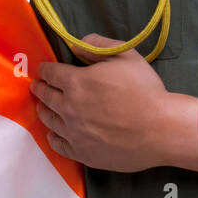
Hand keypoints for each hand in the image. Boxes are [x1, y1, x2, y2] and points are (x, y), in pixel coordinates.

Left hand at [31, 33, 181, 172]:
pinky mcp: (83, 153)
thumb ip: (99, 45)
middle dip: (40, 88)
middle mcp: (69, 108)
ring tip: (42, 107)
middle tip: (37, 86)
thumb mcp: (126, 56)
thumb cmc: (145, 90)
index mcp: (77, 82)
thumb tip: (78, 44)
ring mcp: (74, 133)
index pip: (51, 73)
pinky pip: (59, 145)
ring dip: (43, 110)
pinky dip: (53, 137)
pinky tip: (54, 134)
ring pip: (49, 120)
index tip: (44, 69)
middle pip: (46, 96)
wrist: (161, 130)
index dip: (46, 69)